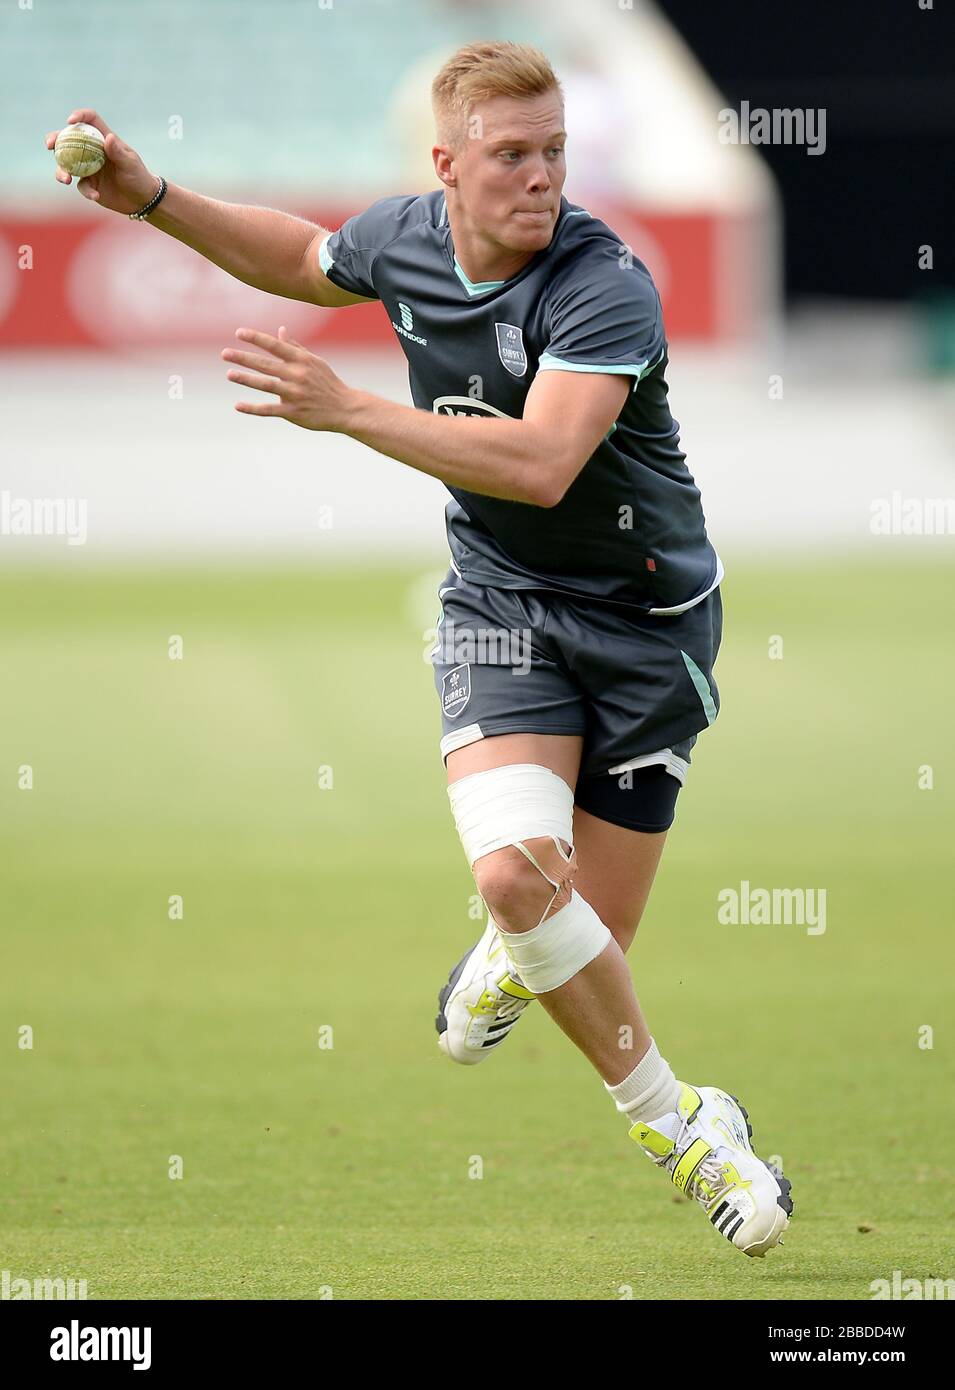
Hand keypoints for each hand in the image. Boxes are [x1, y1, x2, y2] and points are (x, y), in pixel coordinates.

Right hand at [45, 109, 158, 213]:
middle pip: (68, 140)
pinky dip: (86, 191)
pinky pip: (81, 186)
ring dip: (61, 170)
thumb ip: (118, 152)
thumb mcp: (131, 164)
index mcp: (104, 139)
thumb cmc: (139, 176)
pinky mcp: (89, 184)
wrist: (142, 200)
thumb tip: (108, 138)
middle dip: (55, 140)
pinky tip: (95, 196)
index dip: (79, 117)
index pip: (90, 121)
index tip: (70, 121)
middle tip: (49, 145)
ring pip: (67, 164)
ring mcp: (88, 167)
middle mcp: (93, 151)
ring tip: (65, 179)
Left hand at [221, 326, 353, 430]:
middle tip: (225, 354)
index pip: (275, 346)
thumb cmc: (328, 383)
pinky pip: (269, 410)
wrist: (345, 408)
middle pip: (266, 365)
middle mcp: (297, 375)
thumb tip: (279, 330)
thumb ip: (295, 347)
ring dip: (246, 379)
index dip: (256, 338)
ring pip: (266, 385)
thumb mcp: (315, 361)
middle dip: (244, 358)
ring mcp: (295, 394)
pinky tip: (238, 405)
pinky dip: (253, 408)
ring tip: (229, 374)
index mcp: (302, 360)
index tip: (238, 333)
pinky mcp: (294, 412)